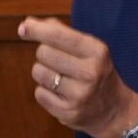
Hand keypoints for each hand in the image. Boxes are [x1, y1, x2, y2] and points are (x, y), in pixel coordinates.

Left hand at [18, 17, 137, 137]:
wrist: (114, 109)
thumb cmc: (95, 70)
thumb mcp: (88, 47)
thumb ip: (60, 32)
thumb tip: (27, 24)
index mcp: (97, 51)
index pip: (59, 36)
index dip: (37, 30)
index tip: (23, 27)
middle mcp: (90, 72)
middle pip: (43, 53)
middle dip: (45, 54)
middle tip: (59, 61)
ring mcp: (79, 94)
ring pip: (39, 72)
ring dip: (43, 73)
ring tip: (60, 77)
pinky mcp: (68, 112)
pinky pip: (39, 93)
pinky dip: (45, 91)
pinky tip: (61, 93)